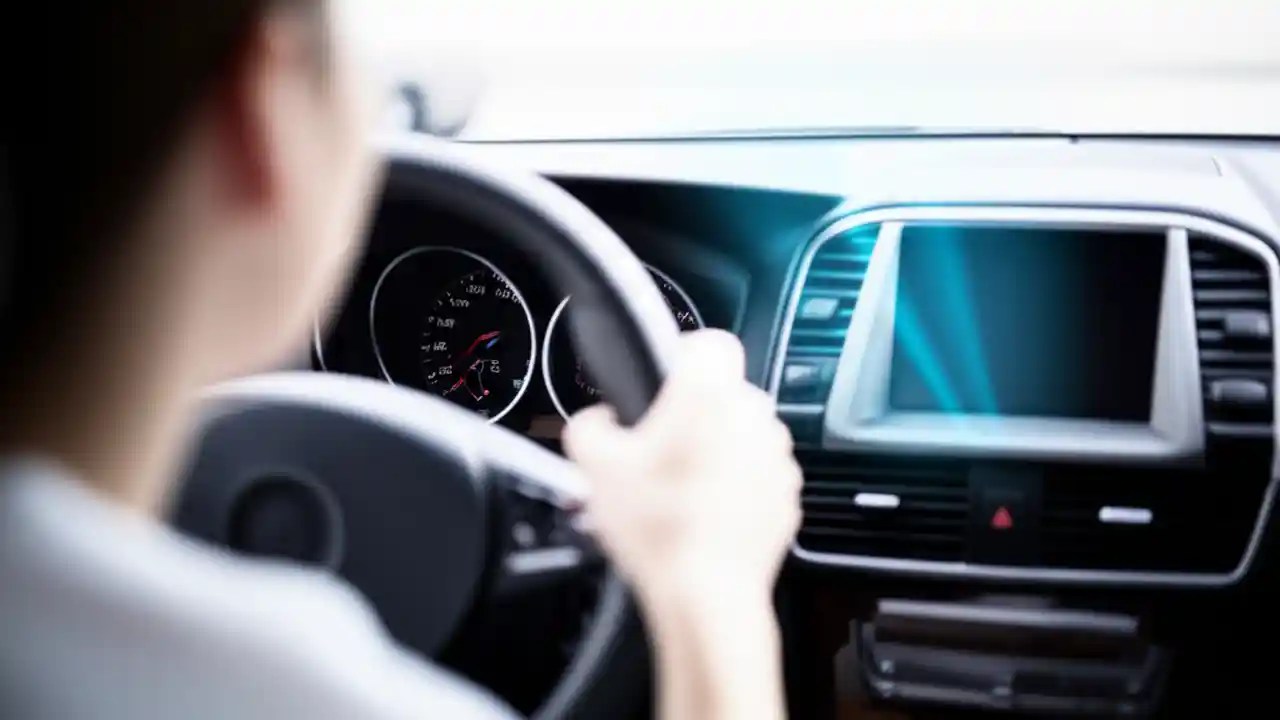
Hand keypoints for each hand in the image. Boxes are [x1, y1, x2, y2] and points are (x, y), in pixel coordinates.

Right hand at [564, 330, 802, 611]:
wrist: (706, 594)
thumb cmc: (657, 526)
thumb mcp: (594, 466)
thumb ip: (589, 426)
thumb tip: (597, 422)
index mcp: (709, 392)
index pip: (709, 341)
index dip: (682, 355)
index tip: (664, 383)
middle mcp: (753, 414)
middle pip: (724, 393)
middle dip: (695, 414)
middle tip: (658, 449)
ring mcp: (777, 456)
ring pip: (743, 435)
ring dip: (718, 451)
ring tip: (679, 489)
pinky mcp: (788, 495)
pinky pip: (758, 475)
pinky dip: (737, 487)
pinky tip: (704, 515)